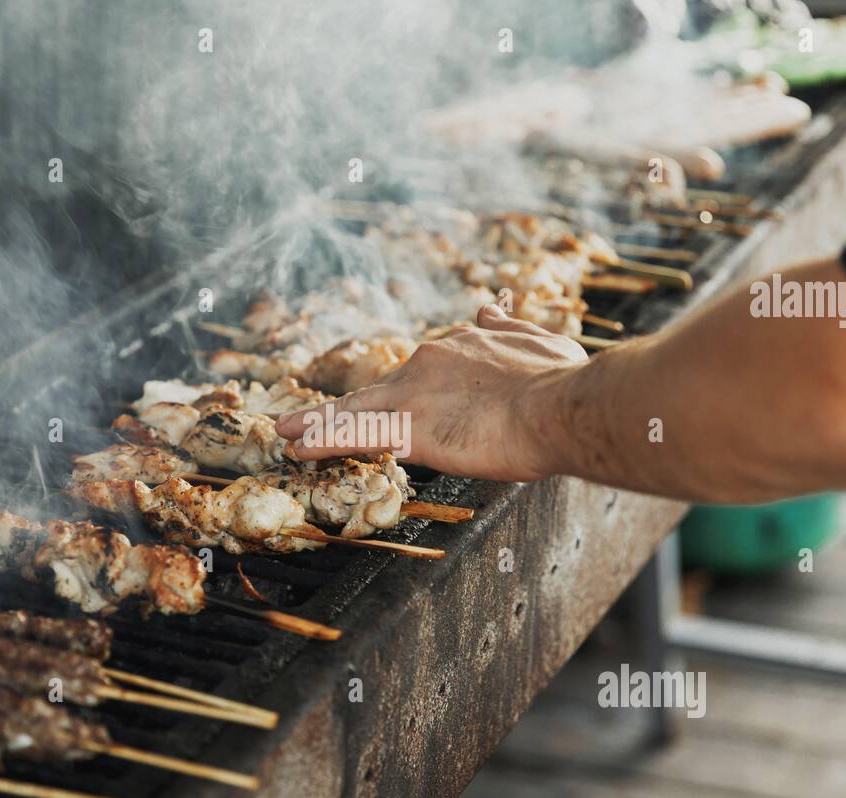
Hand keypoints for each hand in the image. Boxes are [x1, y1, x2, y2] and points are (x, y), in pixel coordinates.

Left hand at [275, 305, 588, 481]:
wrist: (560, 405)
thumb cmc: (559, 380)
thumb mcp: (538, 340)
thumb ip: (509, 327)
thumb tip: (493, 305)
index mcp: (460, 345)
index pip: (420, 370)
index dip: (399, 389)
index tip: (387, 400)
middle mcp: (428, 364)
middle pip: (375, 388)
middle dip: (337, 404)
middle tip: (301, 415)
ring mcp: (414, 397)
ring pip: (353, 409)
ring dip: (315, 420)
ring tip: (285, 430)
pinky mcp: (410, 430)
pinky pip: (354, 435)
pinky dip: (322, 439)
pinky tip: (297, 445)